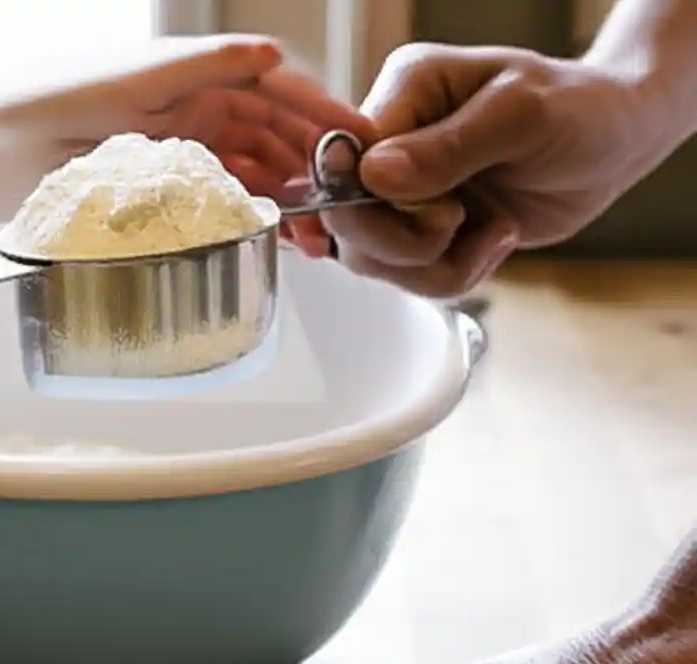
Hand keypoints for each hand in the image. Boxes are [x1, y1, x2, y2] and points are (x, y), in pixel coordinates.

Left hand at [0, 35, 369, 199]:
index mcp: (168, 74)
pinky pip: (209, 188)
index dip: (322, 110)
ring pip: (244, 162)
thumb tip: (268, 52)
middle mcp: (171, 102)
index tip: (364, 143)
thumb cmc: (0, 126)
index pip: (269, 84)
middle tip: (347, 210)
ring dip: (285, 194)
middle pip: (267, 127)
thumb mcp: (99, 97)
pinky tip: (269, 232)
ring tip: (317, 236)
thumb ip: (186, 75)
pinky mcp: (140, 176)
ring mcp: (158, 141)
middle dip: (314, 164)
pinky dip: (244, 207)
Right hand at [304, 44, 668, 296]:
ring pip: (370, 258)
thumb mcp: (523, 115)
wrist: (614, 144)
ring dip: (432, 266)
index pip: (345, 157)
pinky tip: (494, 240)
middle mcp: (389, 141)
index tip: (439, 210)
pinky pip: (408, 277)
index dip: (373, 198)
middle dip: (403, 241)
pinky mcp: (419, 230)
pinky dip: (452, 274)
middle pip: (345, 218)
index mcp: (406, 90)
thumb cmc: (579, 110)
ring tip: (491, 234)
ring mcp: (400, 191)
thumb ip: (449, 146)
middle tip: (457, 223)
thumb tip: (374, 174)